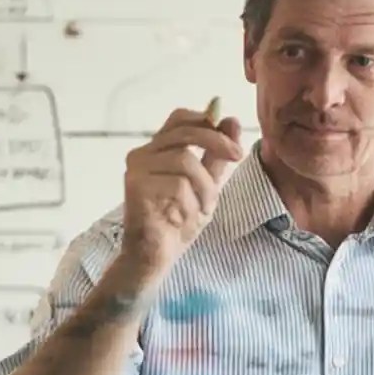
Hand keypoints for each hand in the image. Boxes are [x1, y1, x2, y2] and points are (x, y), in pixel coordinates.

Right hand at [119, 106, 242, 276]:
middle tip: (238, 156)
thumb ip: (216, 156)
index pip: (180, 118)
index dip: (207, 120)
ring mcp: (137, 169)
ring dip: (204, 186)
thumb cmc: (177, 222)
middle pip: (185, 132)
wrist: (155, 256)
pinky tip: (183, 218)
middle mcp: (143, 154)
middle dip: (217, 142)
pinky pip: (177, 184)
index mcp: (157, 149)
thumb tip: (231, 121)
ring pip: (184, 160)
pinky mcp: (135, 187)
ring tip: (203, 208)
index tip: (232, 139)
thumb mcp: (206, 185)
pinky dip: (190, 203)